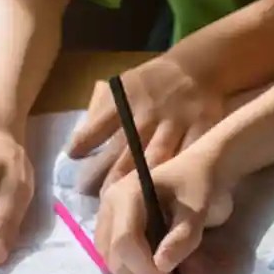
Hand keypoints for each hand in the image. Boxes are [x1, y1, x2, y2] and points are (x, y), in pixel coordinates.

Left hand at [67, 54, 225, 197]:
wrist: (198, 67)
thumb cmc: (154, 83)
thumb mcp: (124, 86)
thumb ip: (105, 114)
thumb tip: (77, 150)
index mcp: (126, 99)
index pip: (99, 125)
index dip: (84, 143)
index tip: (74, 162)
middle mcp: (149, 113)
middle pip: (125, 150)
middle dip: (108, 176)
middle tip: (94, 199)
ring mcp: (175, 124)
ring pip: (154, 159)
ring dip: (138, 184)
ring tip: (123, 205)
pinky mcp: (200, 132)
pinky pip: (187, 157)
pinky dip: (176, 176)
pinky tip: (165, 195)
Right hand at [94, 146, 233, 273]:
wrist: (200, 170)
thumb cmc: (200, 186)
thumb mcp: (198, 211)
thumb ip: (182, 237)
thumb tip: (161, 266)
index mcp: (127, 195)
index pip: (125, 242)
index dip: (144, 269)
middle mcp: (109, 205)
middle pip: (112, 255)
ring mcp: (107, 215)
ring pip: (108, 259)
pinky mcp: (111, 225)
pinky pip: (111, 255)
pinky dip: (129, 268)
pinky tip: (151, 266)